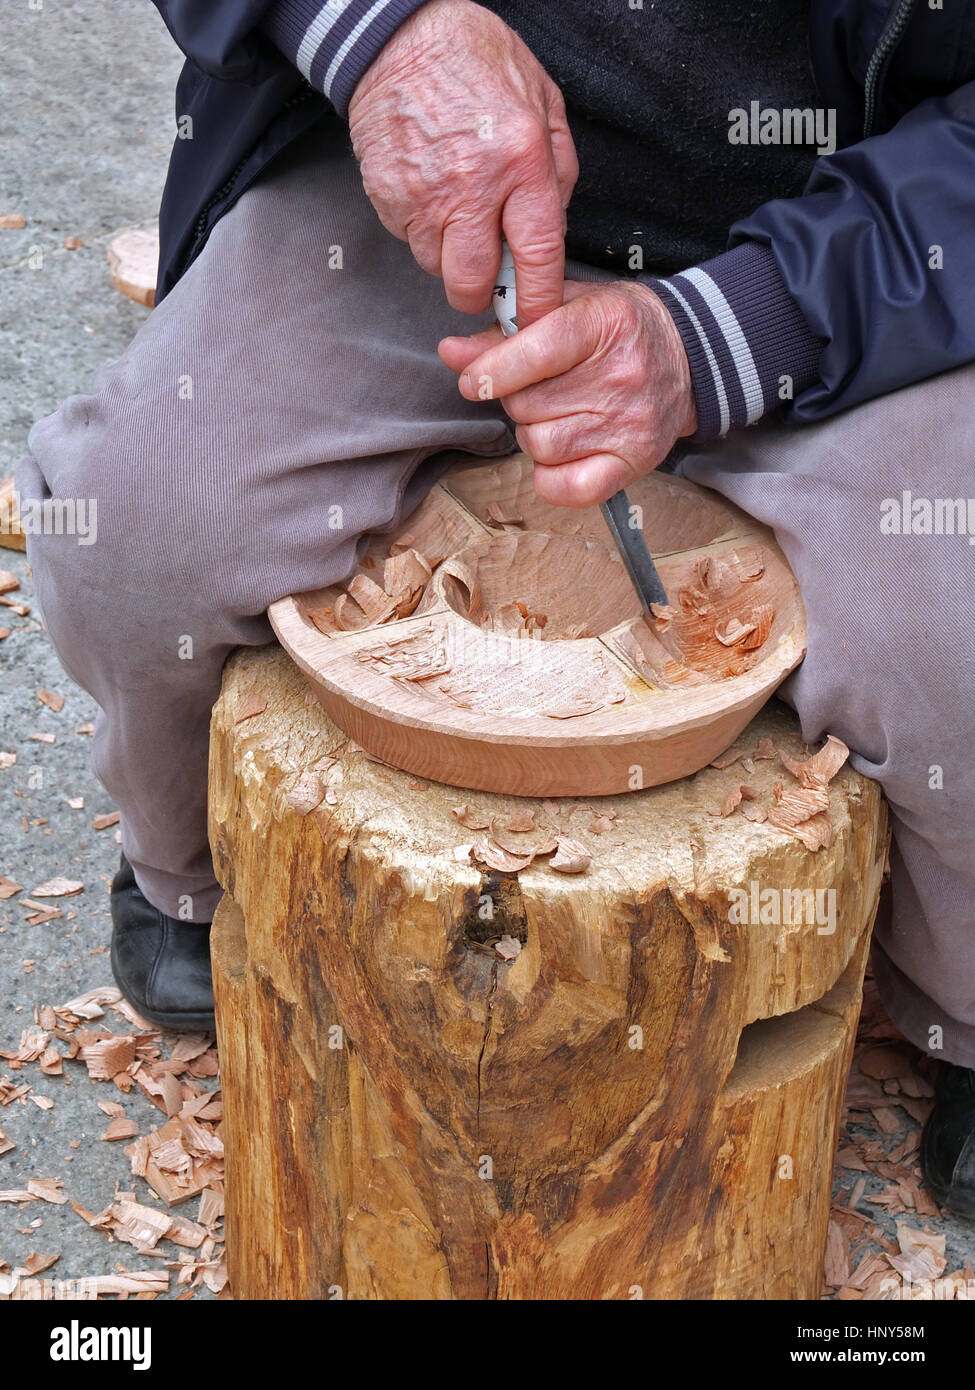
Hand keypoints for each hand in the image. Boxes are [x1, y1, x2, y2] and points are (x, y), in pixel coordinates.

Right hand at [347, 0, 577, 325]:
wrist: (401, 37)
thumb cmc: (475, 63)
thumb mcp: (543, 101)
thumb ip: (557, 170)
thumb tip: (553, 231)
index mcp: (522, 161)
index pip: (537, 256)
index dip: (537, 301)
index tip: (536, 320)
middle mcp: (473, 185)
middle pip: (473, 284)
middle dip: (481, 293)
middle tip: (487, 274)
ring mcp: (424, 195)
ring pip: (437, 268)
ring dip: (450, 256)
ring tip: (457, 212)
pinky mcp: (388, 197)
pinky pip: (408, 240)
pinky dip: (421, 230)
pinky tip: (430, 191)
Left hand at [438, 281, 697, 506]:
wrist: (688, 354)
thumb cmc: (617, 329)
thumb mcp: (566, 307)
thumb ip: (507, 329)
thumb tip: (452, 353)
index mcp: (602, 324)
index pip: (536, 353)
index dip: (493, 371)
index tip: (473, 381)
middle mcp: (620, 375)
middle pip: (528, 404)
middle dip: (517, 398)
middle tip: (540, 389)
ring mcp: (629, 423)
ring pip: (540, 444)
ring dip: (534, 434)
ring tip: (558, 414)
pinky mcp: (634, 462)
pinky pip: (567, 487)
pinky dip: (550, 477)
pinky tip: (560, 454)